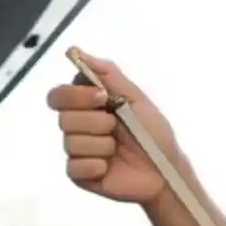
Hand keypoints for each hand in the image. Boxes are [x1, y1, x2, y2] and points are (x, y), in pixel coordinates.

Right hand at [45, 49, 179, 203]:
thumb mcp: (135, 98)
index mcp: (86, 106)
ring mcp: (76, 152)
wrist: (166, 170)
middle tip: (116, 129)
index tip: (102, 97)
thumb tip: (75, 50)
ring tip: (118, 150)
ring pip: (71, 142)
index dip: (76, 96)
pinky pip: (74, 167)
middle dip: (96, 123)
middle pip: (64, 118)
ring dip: (102, 145)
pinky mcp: (79, 175)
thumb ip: (108, 74)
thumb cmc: (153, 133)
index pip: (59, 95)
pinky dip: (96, 165)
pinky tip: (109, 167)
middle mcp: (77, 127)